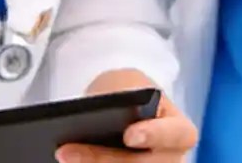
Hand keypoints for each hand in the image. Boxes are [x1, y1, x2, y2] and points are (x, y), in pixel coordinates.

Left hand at [55, 69, 197, 162]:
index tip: (129, 135)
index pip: (175, 135)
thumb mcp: (125, 85)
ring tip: (61, 158)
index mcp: (179, 130)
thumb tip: (92, 115)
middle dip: (101, 161)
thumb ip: (115, 99)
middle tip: (66, 153)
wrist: (120, 110)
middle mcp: (171, 161)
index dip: (154, 136)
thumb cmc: (127, 95)